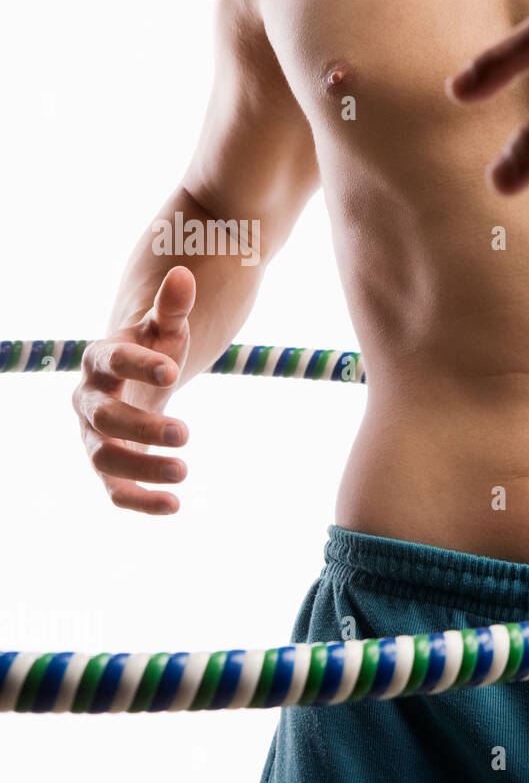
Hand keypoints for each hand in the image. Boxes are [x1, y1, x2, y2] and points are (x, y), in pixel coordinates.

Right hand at [72, 266, 194, 513]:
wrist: (134, 385)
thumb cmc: (154, 351)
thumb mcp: (167, 329)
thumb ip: (172, 307)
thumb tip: (182, 276)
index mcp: (100, 361)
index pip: (111, 361)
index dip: (138, 366)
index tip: (174, 371)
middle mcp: (88, 401)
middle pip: (105, 418)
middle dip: (143, 427)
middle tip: (187, 433)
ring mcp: (94, 437)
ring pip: (104, 459)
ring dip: (141, 468)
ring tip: (184, 471)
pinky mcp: (109, 469)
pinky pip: (115, 491)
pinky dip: (140, 501)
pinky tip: (175, 506)